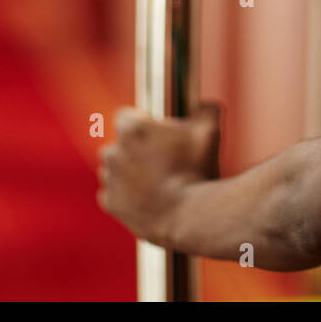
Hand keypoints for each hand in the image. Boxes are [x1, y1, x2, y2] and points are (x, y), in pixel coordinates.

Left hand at [97, 103, 220, 247]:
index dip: (143, 122)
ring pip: (115, 169)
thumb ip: (206, 109)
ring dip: (130, 171)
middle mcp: (113, 151)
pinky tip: (149, 199)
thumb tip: (205, 104)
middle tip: (162, 159)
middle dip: (136, 148)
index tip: (158, 132)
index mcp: (132, 129)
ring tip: (158, 182)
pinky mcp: (111, 204)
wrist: (190, 217)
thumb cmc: (199, 170)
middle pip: (120, 143)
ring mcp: (109, 179)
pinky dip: (127, 196)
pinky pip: (114, 194)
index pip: (126, 116)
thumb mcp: (211, 131)